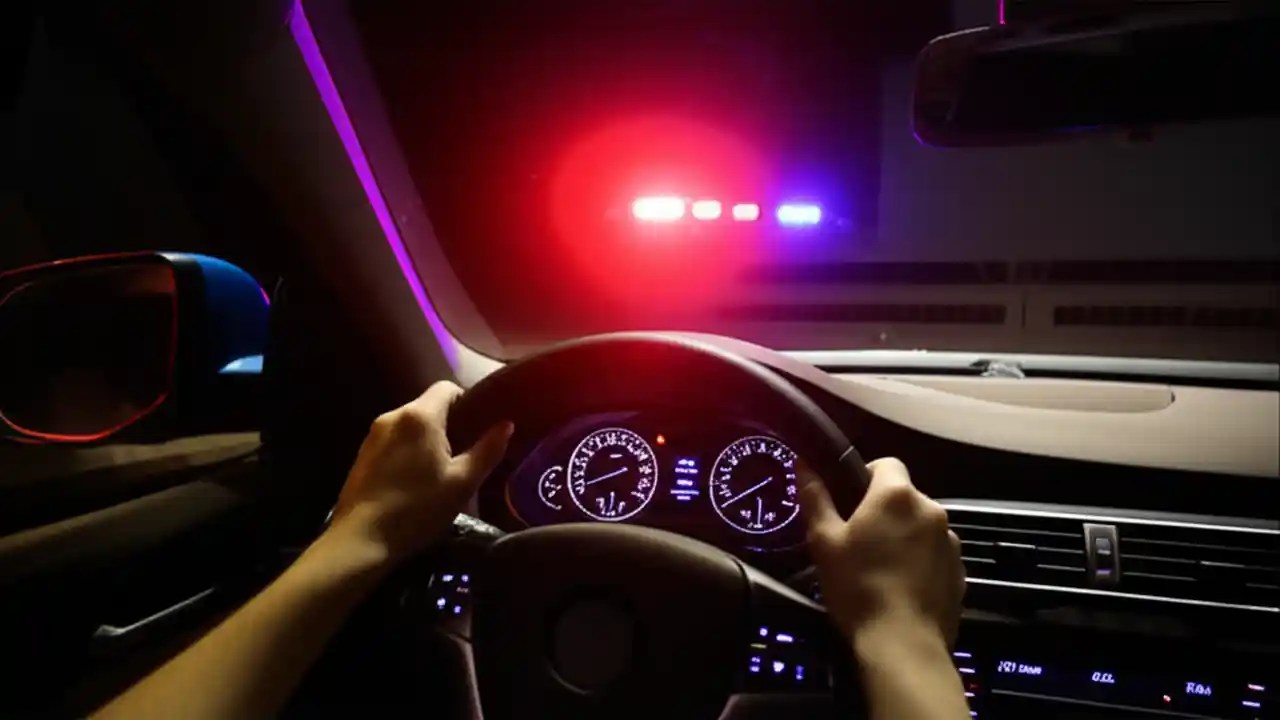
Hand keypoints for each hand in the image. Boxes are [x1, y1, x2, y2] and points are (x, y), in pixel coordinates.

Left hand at [328, 381, 512, 561]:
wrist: (361, 540)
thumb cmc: (418, 509)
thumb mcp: (462, 483)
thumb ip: (487, 450)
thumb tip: (506, 424)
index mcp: (420, 416)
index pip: (448, 388)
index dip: (468, 403)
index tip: (478, 430)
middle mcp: (393, 415)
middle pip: (428, 406)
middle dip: (448, 424)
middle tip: (464, 456)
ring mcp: (373, 434)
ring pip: (410, 425)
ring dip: (427, 439)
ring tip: (439, 471)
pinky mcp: (361, 454)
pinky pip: (393, 440)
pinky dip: (407, 451)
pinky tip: (413, 481)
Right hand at [800, 457, 963, 650]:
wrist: (902, 645)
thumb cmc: (857, 588)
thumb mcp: (824, 542)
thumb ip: (816, 498)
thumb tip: (804, 463)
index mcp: (896, 495)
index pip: (886, 463)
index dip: (865, 475)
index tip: (849, 501)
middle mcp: (931, 509)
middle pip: (904, 496)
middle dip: (883, 510)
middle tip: (858, 539)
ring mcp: (951, 542)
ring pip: (921, 526)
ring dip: (904, 536)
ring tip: (881, 568)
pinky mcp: (960, 571)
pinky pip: (935, 554)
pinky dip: (920, 561)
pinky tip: (901, 587)